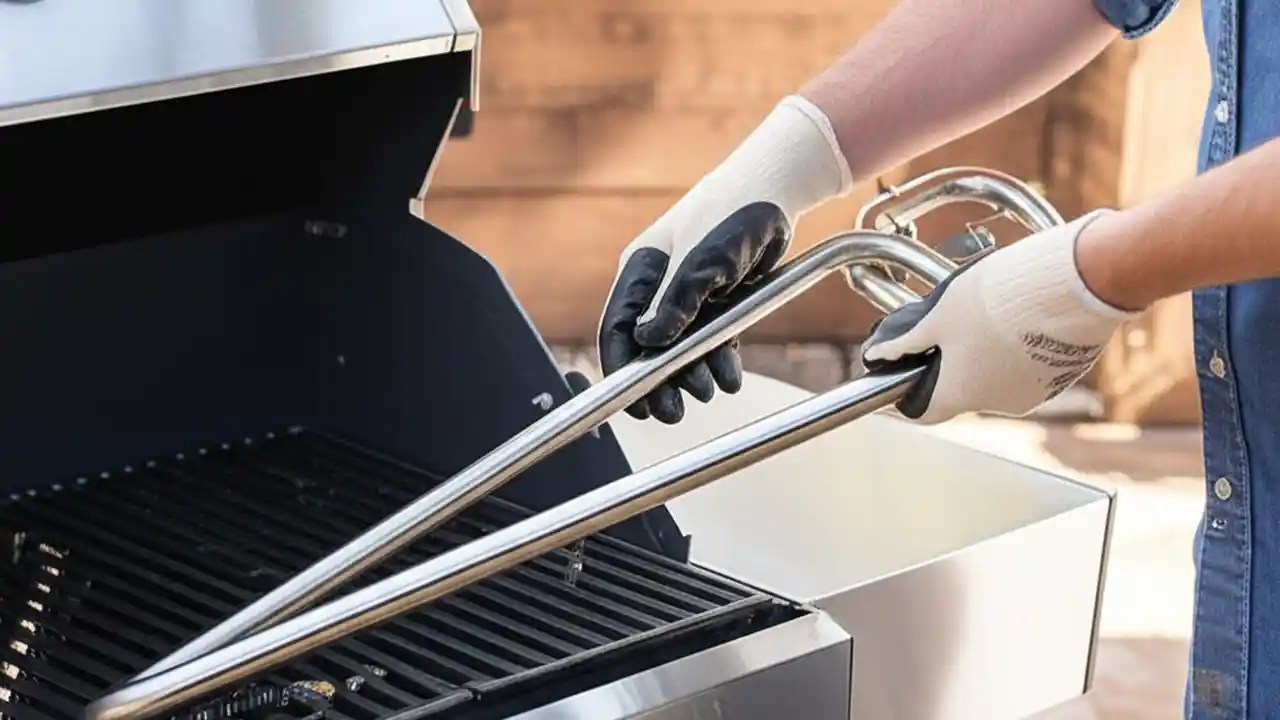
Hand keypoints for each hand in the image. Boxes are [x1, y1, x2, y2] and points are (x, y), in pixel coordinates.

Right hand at [597, 96, 851, 422]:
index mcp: (641, 272)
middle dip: (660, 382)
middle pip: (649, 347)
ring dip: (693, 374)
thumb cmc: (733, 214)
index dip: (621, 371)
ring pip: (683, 348)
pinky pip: (713, 340)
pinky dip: (720, 361)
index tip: (632, 406)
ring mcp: (690, 294)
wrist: (779, 191)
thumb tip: (646, 343)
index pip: (618, 330)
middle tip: (673, 413)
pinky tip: (730, 379)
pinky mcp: (720, 298)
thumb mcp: (704, 263)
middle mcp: (660, 286)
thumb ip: (676, 304)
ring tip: (709, 391)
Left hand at [860, 210, 1142, 424]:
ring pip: (996, 373)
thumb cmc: (1002, 297)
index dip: (904, 389)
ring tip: (991, 308)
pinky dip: (1019, 344)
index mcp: (960, 393)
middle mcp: (996, 403)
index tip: (899, 370)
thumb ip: (907, 341)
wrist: (1077, 281)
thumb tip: (878, 356)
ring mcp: (1033, 391)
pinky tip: (1021, 313)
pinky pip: (1029, 363)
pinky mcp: (1060, 374)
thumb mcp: (940, 314)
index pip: (921, 409)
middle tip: (951, 320)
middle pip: (960, 387)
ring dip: (987, 348)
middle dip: (951, 357)